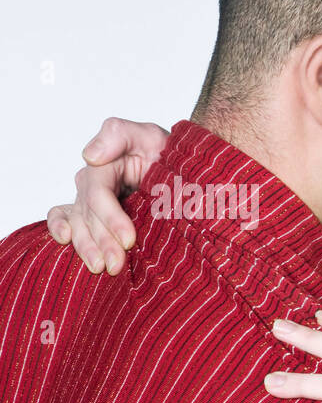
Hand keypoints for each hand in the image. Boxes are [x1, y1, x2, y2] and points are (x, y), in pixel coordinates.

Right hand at [46, 117, 168, 273]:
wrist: (182, 170)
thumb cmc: (165, 153)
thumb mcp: (149, 136)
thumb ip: (119, 135)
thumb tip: (90, 156)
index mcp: (104, 165)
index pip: (99, 194)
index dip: (111, 218)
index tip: (129, 240)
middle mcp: (92, 183)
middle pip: (89, 215)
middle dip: (102, 241)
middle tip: (115, 265)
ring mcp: (89, 199)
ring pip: (78, 224)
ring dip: (87, 247)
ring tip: (101, 267)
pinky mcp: (91, 213)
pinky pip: (63, 217)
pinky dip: (58, 228)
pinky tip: (64, 241)